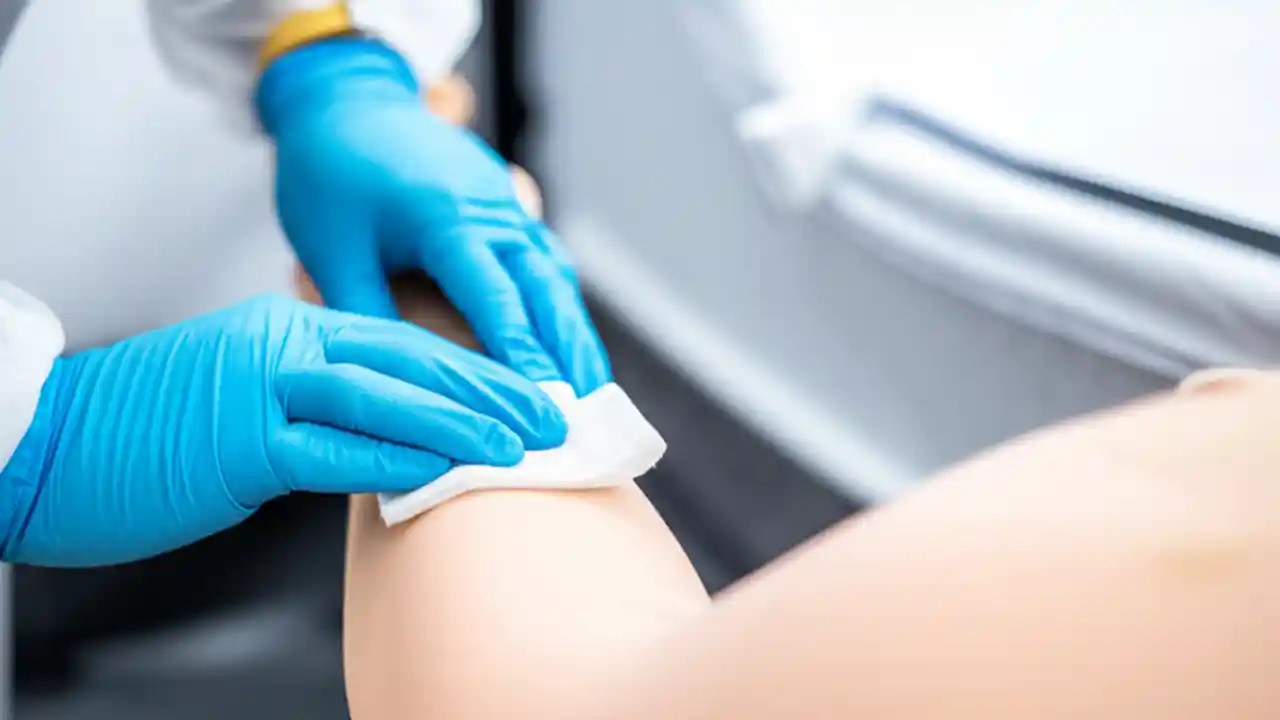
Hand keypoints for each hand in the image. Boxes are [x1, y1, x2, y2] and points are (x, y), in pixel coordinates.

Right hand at [0, 295, 565, 566]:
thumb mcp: (238, 391)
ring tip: (520, 446)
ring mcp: (259, 390)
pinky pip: (334, 451)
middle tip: (551, 418)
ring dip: (458, 423)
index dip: (470, 369)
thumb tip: (379, 433)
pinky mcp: (238, 443)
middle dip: (488, 390)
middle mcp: (280, 348)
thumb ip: (309, 400)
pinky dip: (393, 462)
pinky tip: (444, 474)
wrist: (46, 440)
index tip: (525, 392)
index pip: (401, 343)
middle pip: (408, 362)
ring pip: (382, 398)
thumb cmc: (145, 425)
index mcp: (285, 331)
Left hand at [258, 38, 610, 395]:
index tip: (548, 401)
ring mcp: (504, 205)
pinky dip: (560, 302)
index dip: (524, 356)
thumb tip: (392, 382)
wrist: (345, 101)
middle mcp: (489, 211)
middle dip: (571, 352)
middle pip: (546, 290)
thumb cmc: (330, 173)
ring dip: (574, 331)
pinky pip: (545, 258)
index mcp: (446, 219)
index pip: (496, 299)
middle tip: (593, 411)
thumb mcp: (330, 250)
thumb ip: (363, 314)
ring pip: (554, 276)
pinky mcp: (505, 205)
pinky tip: (569, 339)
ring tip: (594, 387)